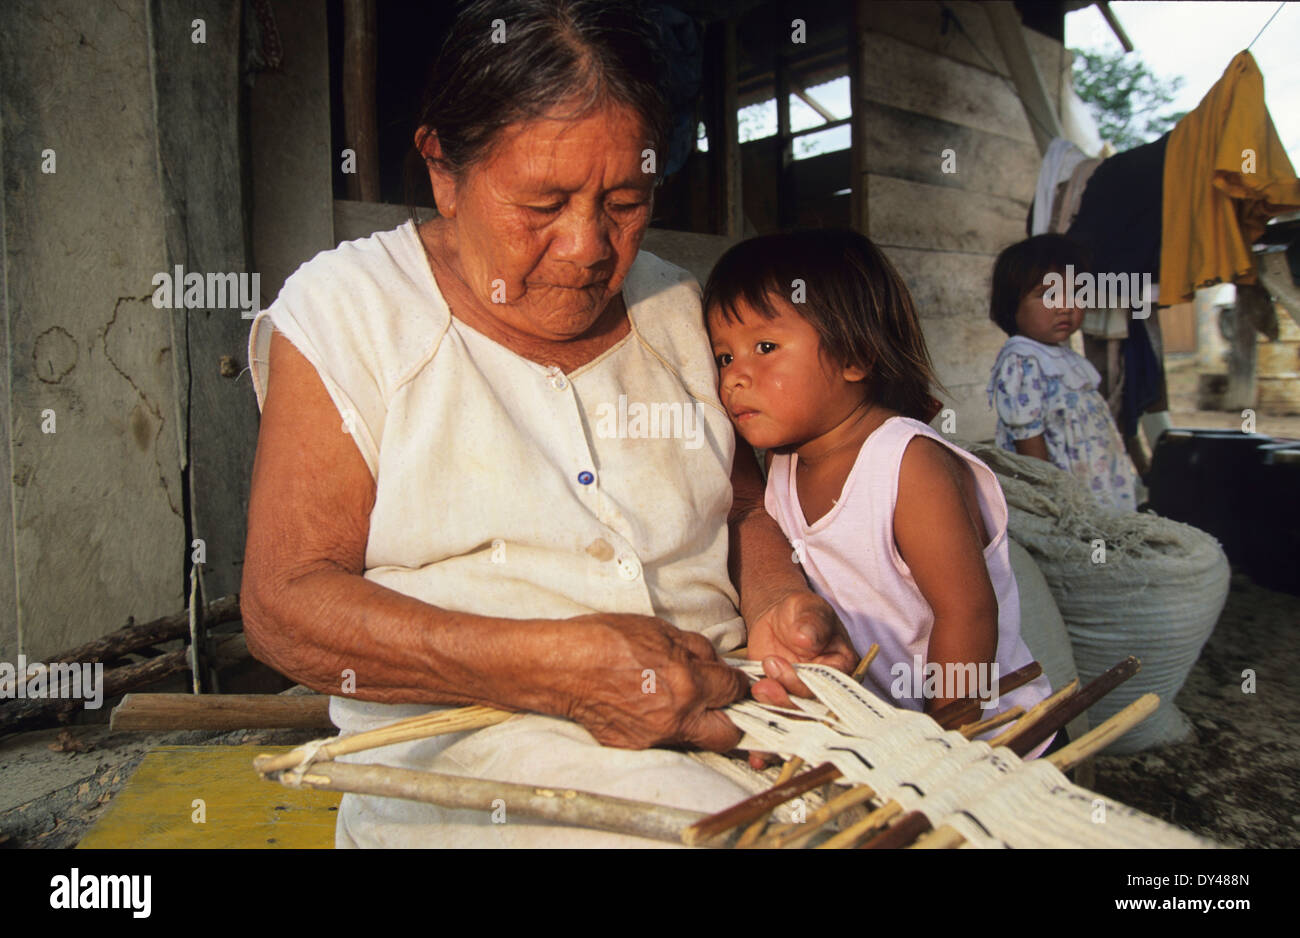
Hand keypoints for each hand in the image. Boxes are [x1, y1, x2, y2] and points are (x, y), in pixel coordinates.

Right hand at [555, 613, 748, 752]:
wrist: (562, 666)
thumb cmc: (607, 640)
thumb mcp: (659, 629)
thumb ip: (696, 649)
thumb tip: (716, 662)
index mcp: (688, 683)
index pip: (734, 690)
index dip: (738, 683)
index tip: (733, 681)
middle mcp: (677, 716)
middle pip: (728, 734)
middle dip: (731, 718)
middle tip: (720, 702)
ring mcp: (655, 736)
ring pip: (696, 740)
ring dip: (698, 723)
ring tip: (682, 702)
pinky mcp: (635, 746)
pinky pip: (665, 740)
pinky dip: (666, 726)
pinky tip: (651, 706)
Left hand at [744, 592, 856, 768]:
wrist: (778, 619)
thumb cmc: (799, 612)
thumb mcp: (806, 608)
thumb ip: (810, 622)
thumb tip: (807, 638)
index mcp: (841, 670)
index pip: (827, 688)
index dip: (801, 684)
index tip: (776, 666)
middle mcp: (825, 694)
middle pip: (810, 711)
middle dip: (784, 702)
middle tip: (761, 684)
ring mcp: (801, 704)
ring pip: (793, 724)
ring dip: (773, 720)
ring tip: (754, 697)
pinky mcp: (780, 709)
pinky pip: (777, 731)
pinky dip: (766, 747)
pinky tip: (756, 758)